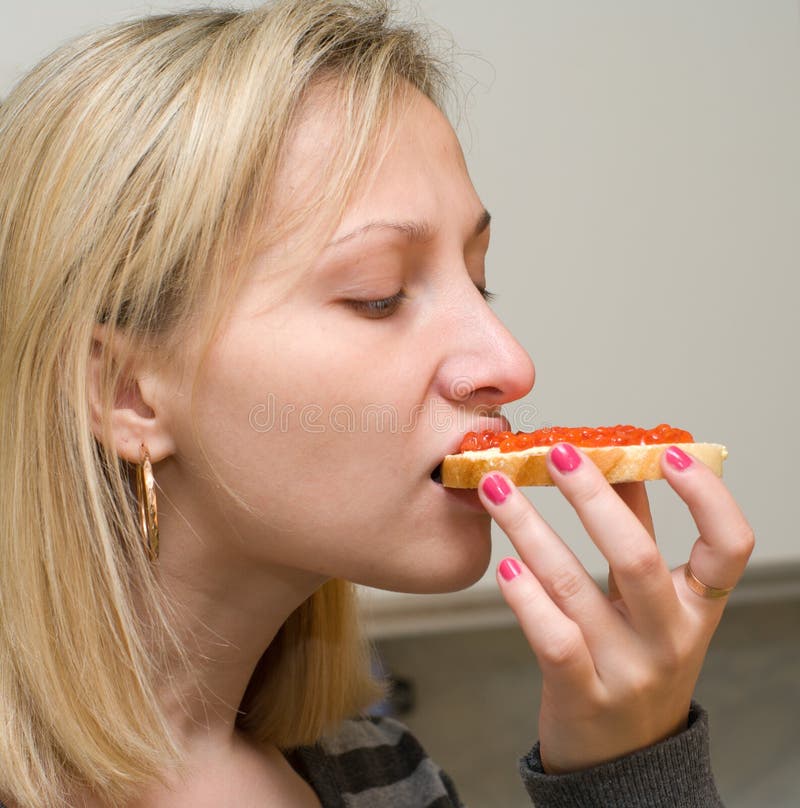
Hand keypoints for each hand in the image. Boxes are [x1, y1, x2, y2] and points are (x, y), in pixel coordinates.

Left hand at [478, 443, 753, 773]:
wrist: (623, 758)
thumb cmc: (634, 660)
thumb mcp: (650, 602)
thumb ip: (637, 533)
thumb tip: (618, 463)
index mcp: (696, 607)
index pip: (730, 547)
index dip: (707, 496)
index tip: (667, 451)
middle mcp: (669, 638)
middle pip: (637, 557)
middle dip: (592, 498)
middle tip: (557, 452)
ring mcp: (627, 670)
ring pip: (575, 586)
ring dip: (531, 529)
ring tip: (496, 490)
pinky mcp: (582, 695)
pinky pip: (553, 638)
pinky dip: (526, 598)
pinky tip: (506, 566)